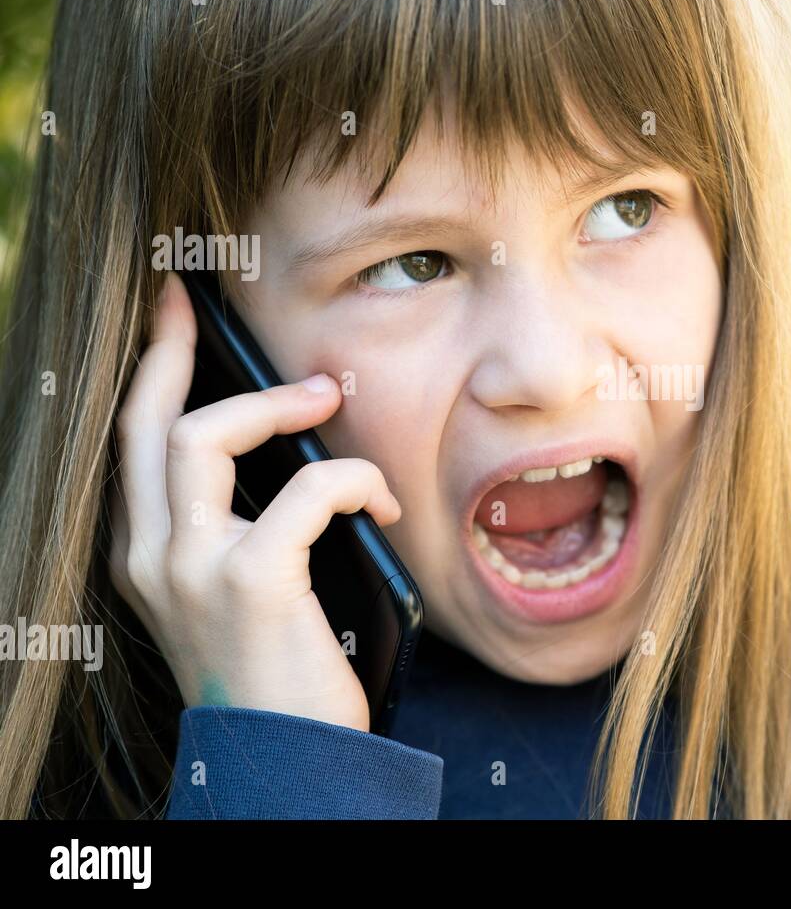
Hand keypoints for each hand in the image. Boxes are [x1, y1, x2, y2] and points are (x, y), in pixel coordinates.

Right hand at [106, 271, 400, 731]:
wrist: (284, 760)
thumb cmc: (277, 673)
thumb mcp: (241, 594)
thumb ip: (243, 529)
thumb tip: (294, 455)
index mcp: (146, 557)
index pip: (133, 444)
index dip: (150, 371)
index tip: (171, 315)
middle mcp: (152, 557)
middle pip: (148, 423)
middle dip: (175, 353)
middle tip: (206, 308)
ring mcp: (192, 568)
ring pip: (205, 435)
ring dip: (276, 406)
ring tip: (325, 402)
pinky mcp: (250, 582)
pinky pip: (305, 490)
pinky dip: (352, 481)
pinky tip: (379, 508)